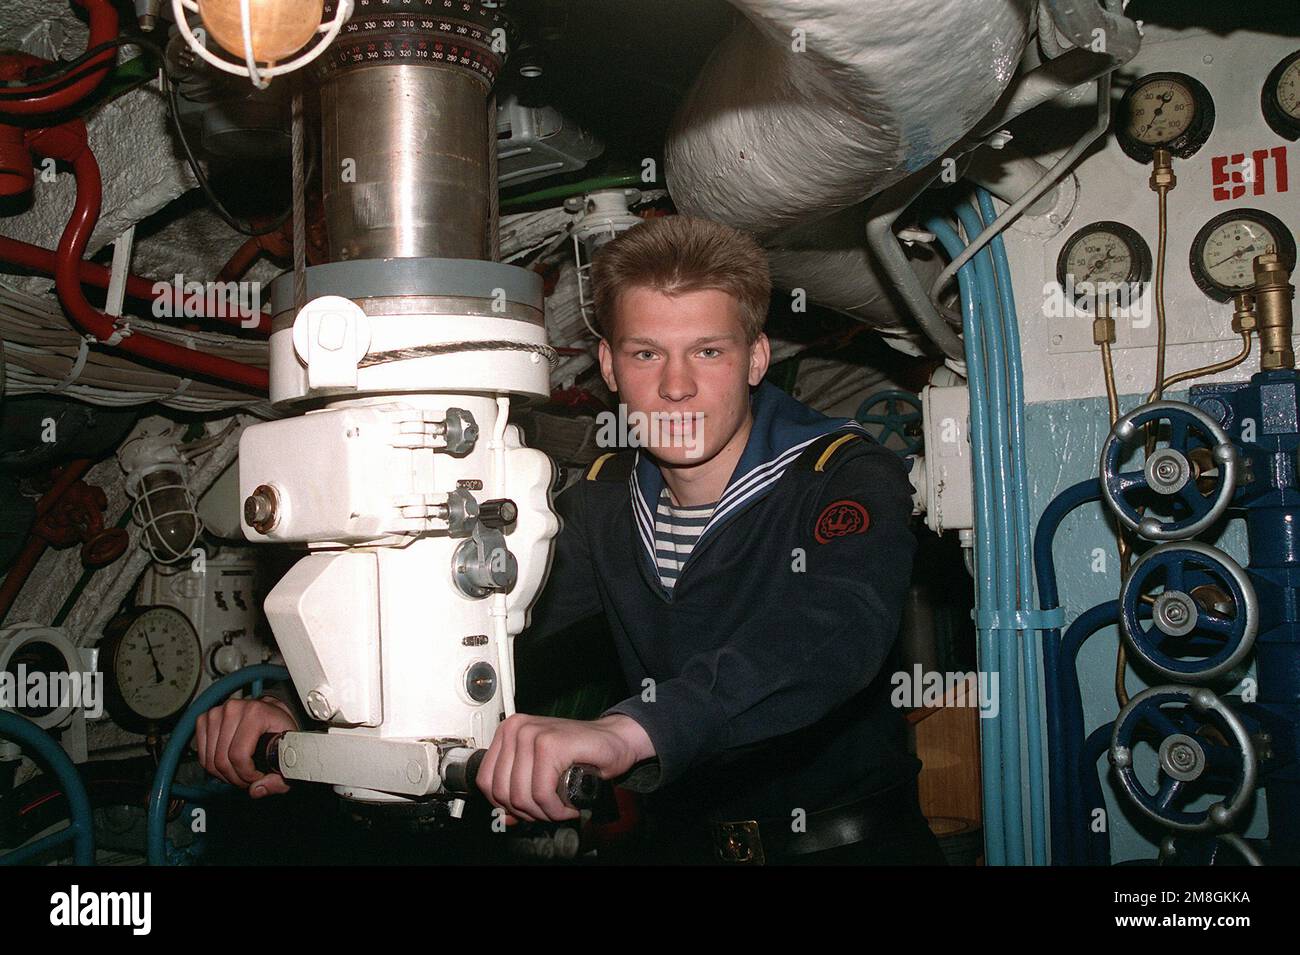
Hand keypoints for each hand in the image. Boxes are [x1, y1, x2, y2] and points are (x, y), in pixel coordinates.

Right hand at [193, 696, 298, 798]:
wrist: (272, 712)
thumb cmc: (280, 730)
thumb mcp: (289, 752)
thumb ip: (279, 778)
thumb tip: (256, 790)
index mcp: (256, 712)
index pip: (239, 755)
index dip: (247, 775)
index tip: (258, 777)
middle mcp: (234, 709)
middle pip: (222, 760)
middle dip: (235, 778)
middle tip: (249, 779)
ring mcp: (217, 713)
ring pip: (210, 760)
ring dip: (224, 775)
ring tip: (240, 772)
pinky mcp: (205, 720)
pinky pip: (202, 755)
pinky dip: (213, 767)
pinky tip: (229, 765)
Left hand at [476, 713, 653, 823]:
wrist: (615, 740)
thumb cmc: (581, 754)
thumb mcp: (541, 772)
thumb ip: (518, 789)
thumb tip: (503, 817)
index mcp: (508, 732)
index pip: (485, 781)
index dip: (503, 805)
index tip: (525, 811)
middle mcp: (517, 729)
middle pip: (502, 792)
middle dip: (526, 812)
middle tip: (548, 812)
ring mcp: (532, 734)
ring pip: (521, 796)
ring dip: (544, 813)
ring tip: (560, 810)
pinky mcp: (551, 744)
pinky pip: (542, 793)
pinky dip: (555, 809)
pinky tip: (568, 807)